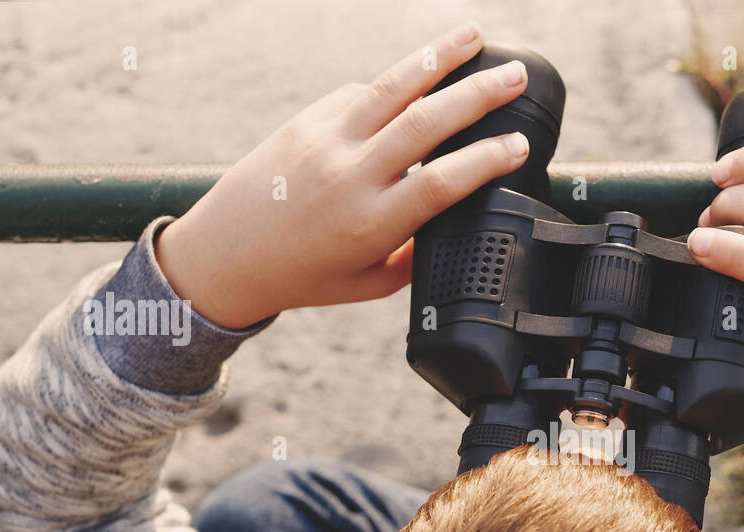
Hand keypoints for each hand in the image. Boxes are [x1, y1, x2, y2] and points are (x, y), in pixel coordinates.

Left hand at [156, 21, 530, 328]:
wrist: (225, 254)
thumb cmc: (303, 275)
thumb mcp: (369, 283)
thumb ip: (414, 254)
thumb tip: (450, 220)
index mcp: (371, 223)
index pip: (441, 183)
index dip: (485, 160)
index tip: (518, 145)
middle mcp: (350, 175)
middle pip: (426, 122)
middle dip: (478, 94)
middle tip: (516, 77)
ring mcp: (325, 141)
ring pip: (391, 86)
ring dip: (439, 56)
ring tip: (475, 36)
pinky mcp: (306, 121)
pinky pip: (360, 94)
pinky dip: (394, 85)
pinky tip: (418, 79)